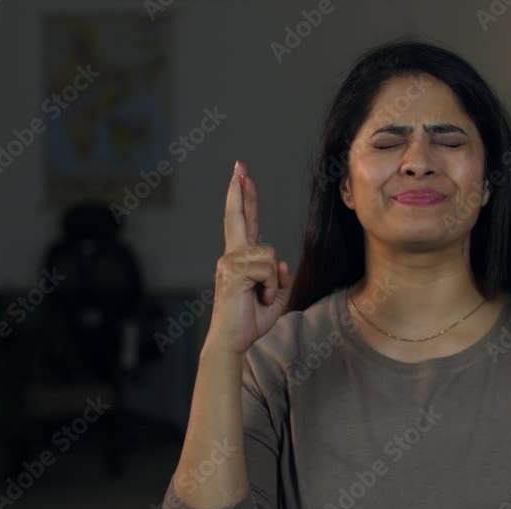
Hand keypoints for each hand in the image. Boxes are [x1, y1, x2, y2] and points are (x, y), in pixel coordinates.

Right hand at [203, 161, 292, 355]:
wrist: (231, 341)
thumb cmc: (249, 321)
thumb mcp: (275, 298)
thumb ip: (280, 278)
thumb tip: (281, 263)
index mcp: (240, 259)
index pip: (244, 222)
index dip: (245, 198)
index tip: (241, 176)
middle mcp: (231, 256)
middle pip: (238, 216)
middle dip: (240, 190)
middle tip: (239, 165)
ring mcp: (229, 262)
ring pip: (270, 256)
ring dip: (273, 282)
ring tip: (260, 298)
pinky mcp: (233, 271)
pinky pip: (269, 269)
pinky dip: (270, 287)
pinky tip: (257, 298)